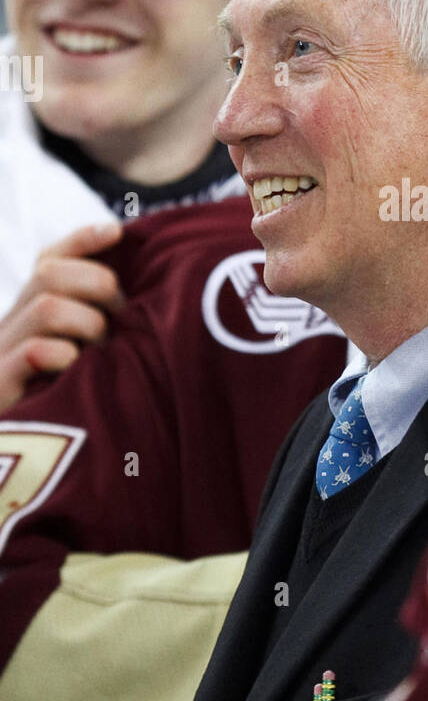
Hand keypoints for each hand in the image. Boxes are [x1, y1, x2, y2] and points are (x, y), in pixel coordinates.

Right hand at [0, 222, 124, 411]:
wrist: (8, 469)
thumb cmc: (60, 409)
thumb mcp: (81, 361)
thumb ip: (97, 330)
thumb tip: (141, 304)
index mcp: (29, 316)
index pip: (48, 259)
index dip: (81, 240)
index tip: (117, 231)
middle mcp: (9, 328)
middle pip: (48, 274)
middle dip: (96, 285)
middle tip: (119, 318)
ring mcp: (0, 357)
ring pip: (47, 308)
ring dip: (87, 322)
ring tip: (100, 350)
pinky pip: (32, 353)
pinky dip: (62, 354)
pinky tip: (75, 368)